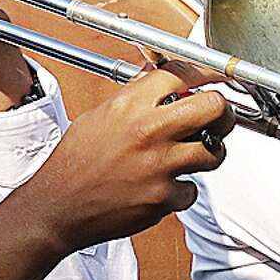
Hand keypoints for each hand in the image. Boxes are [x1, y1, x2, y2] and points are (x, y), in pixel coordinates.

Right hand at [24, 70, 233, 251]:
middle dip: (223, 112)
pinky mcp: (163, 198)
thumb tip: (158, 74)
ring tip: (194, 155)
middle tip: (217, 119)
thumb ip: (135, 95)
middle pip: (214, 107)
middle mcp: (148, 131)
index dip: (205, 75)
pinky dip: (182, 191)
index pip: (183, 73)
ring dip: (210, 154)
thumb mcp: (100, 115)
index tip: (215, 80)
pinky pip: (192, 190)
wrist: (57, 206)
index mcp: (131, 105)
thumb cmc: (75, 161)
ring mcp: (159, 165)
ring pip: (215, 151)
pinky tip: (162, 186)